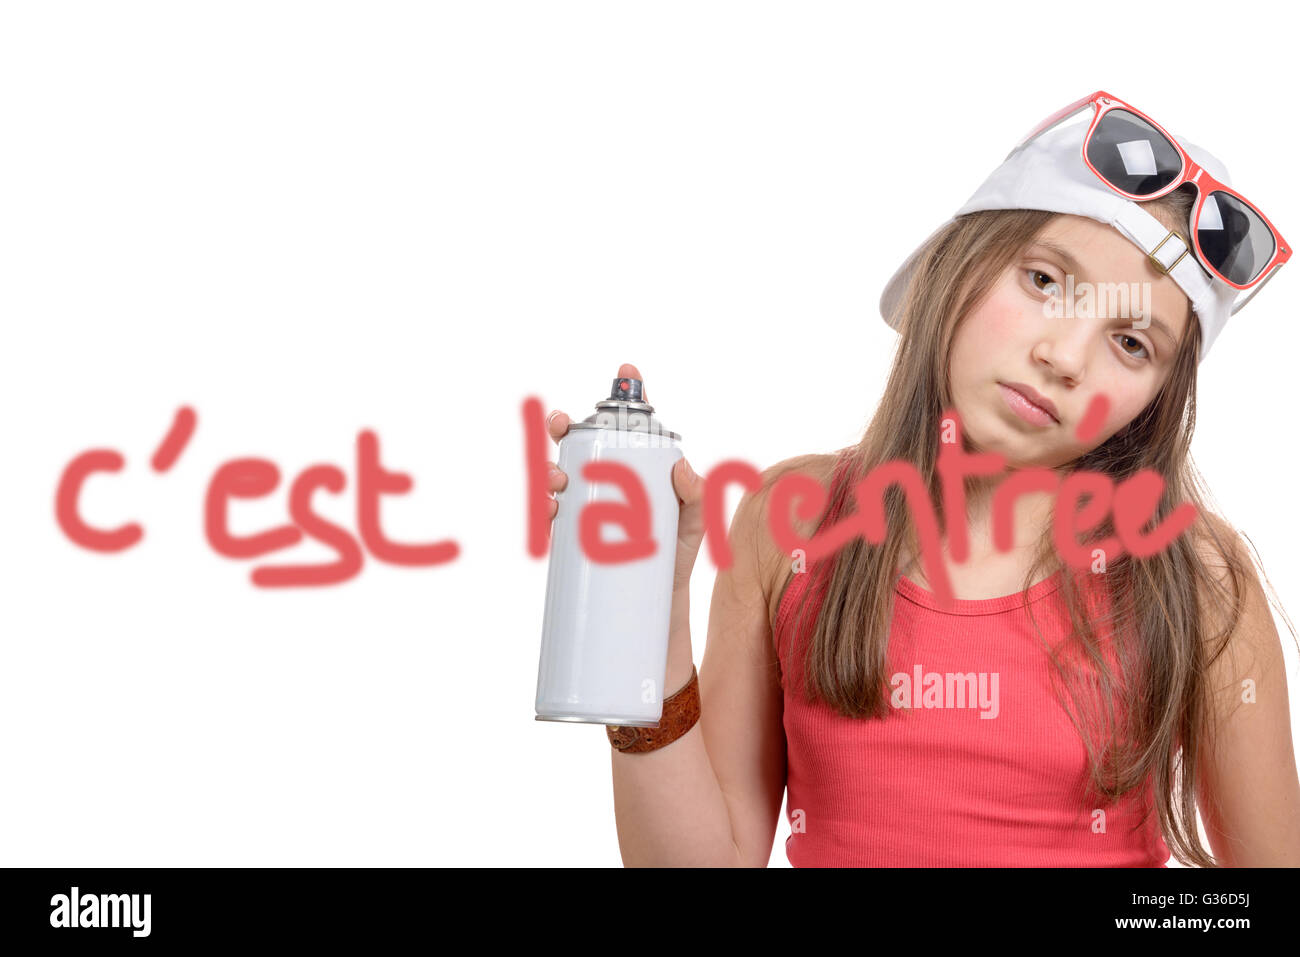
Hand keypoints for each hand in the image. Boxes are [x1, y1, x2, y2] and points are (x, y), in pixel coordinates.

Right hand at [545, 362, 705, 591]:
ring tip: (559, 478)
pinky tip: (553, 507)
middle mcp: (608, 480)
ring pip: (560, 474)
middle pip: (582, 443)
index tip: (628, 373)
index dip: (629, 394)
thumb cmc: (677, 554)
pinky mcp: (574, 535)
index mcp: (638, 468)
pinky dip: (549, 507)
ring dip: (551, 468)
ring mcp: (588, 505)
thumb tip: (681, 466)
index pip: (633, 426)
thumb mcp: (694, 524)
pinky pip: (553, 515)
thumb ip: (695, 496)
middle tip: (561, 423)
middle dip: (565, 425)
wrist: (659, 599)